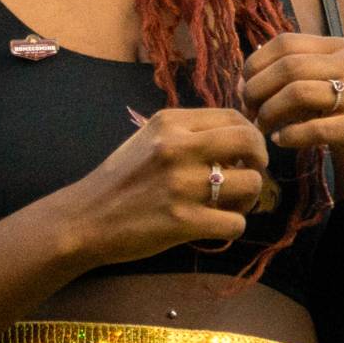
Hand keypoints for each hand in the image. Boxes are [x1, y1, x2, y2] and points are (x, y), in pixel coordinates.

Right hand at [65, 108, 271, 265]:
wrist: (84, 220)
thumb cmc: (120, 180)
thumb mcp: (149, 140)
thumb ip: (189, 133)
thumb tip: (239, 137)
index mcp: (171, 123)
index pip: (235, 117)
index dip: (251, 135)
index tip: (246, 153)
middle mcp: (178, 148)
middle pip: (250, 142)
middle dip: (260, 160)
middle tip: (249, 175)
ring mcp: (181, 185)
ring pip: (251, 183)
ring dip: (249, 198)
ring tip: (230, 205)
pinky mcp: (183, 221)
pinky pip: (236, 222)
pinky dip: (233, 226)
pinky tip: (216, 226)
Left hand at [242, 35, 343, 192]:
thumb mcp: (339, 84)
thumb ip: (303, 75)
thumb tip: (249, 77)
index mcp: (342, 49)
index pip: (285, 42)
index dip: (256, 64)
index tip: (246, 88)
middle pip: (286, 66)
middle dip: (257, 91)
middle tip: (250, 112)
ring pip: (295, 93)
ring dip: (269, 114)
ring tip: (264, 128)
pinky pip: (313, 128)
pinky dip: (289, 136)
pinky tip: (283, 142)